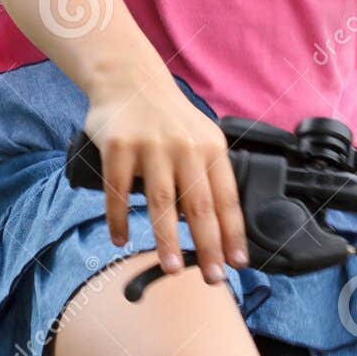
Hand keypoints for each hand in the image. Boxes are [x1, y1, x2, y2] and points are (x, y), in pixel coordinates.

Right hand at [82, 69, 249, 283]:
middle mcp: (184, 147)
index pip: (227, 197)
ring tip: (172, 268)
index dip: (234, 233)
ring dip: (167, 240)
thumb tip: (217, 228)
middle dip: (208, 246)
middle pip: (199, 205)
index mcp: (210, 147)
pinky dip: (118, 219)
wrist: (128, 78)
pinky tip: (120, 239)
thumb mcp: (200, 137)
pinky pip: (117, 191)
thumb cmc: (168, 117)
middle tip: (212, 277)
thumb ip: (207, 175)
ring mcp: (150, 146)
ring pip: (161, 202)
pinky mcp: (118, 146)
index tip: (239, 263)